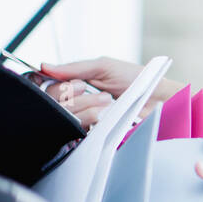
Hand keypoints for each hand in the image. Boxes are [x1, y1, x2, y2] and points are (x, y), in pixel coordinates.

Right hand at [38, 56, 182, 132]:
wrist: (157, 98)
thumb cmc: (134, 79)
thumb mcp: (103, 67)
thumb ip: (74, 68)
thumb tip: (45, 67)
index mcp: (77, 87)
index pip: (51, 91)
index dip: (61, 89)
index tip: (78, 85)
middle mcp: (79, 104)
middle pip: (57, 105)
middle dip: (76, 97)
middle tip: (98, 93)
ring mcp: (87, 120)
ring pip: (69, 118)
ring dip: (89, 107)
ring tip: (108, 102)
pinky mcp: (96, 135)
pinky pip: (82, 132)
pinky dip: (94, 121)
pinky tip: (107, 115)